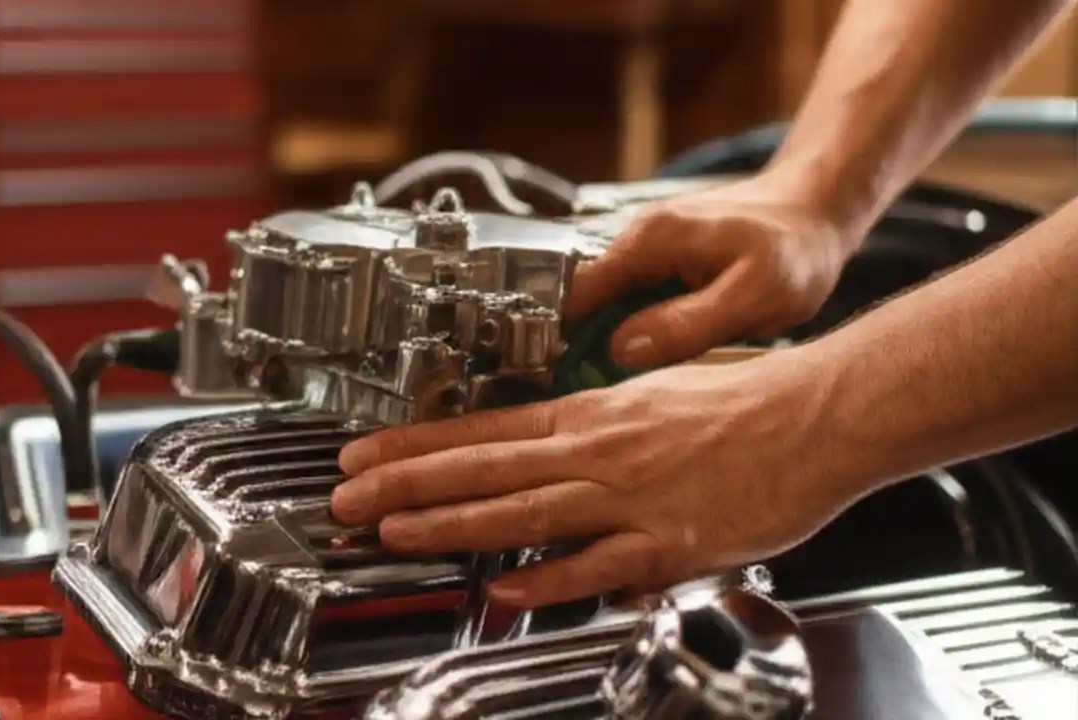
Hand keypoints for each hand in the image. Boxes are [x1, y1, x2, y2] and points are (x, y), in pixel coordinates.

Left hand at [330, 352, 860, 608]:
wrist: (819, 412)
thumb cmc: (744, 400)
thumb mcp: (652, 394)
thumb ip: (595, 426)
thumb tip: (548, 447)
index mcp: (593, 413)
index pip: (484, 429)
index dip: (416, 445)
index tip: (365, 455)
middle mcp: (599, 451)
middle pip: (484, 468)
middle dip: (407, 483)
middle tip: (346, 497)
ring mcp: (630, 497)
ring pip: (522, 512)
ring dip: (451, 524)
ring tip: (393, 531)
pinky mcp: (668, 542)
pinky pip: (597, 565)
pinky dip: (546, 578)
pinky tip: (501, 588)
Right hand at [569, 172, 860, 367]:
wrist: (819, 210)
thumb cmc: (797, 249)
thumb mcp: (753, 296)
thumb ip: (686, 325)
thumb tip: (621, 350)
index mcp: (650, 240)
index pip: (575, 294)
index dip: (564, 340)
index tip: (567, 384)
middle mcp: (639, 238)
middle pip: (587, 304)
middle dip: (591, 349)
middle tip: (611, 397)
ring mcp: (648, 249)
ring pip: (611, 307)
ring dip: (619, 343)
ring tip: (640, 383)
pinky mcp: (663, 262)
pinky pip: (635, 303)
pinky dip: (640, 331)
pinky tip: (664, 357)